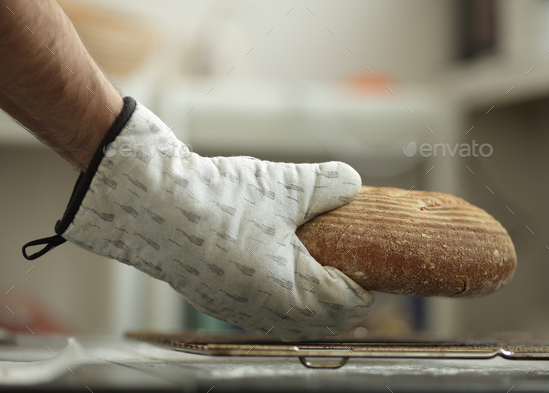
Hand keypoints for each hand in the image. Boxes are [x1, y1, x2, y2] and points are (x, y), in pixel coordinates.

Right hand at [27, 98, 373, 339]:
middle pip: (322, 322)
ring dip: (313, 303)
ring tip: (319, 270)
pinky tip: (281, 271)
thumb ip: (328, 185)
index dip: (365, 285)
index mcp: (287, 292)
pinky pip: (263, 314)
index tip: (370, 266)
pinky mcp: (215, 301)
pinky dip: (284, 301)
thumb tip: (352, 184)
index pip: (346, 304)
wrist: (150, 202)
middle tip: (349, 268)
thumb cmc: (218, 198)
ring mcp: (236, 311)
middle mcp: (262, 312)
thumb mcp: (285, 185)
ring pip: (291, 322)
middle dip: (342, 298)